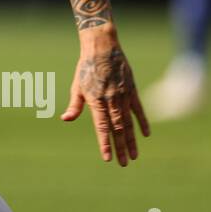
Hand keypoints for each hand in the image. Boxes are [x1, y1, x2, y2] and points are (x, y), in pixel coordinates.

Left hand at [61, 24, 149, 165]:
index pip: (102, 127)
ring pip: (129, 123)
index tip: (108, 158)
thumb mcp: (77, 86)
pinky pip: (139, 110)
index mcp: (96, 100)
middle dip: (121, 148)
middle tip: (123, 163)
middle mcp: (111, 100)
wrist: (102, 48)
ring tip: (134, 156)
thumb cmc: (86, 68)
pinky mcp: (132, 90)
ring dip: (132, 140)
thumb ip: (74, 105)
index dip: (105, 144)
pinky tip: (145, 135)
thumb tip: (65, 119)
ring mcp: (123, 96)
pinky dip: (142, 122)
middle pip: (118, 129)